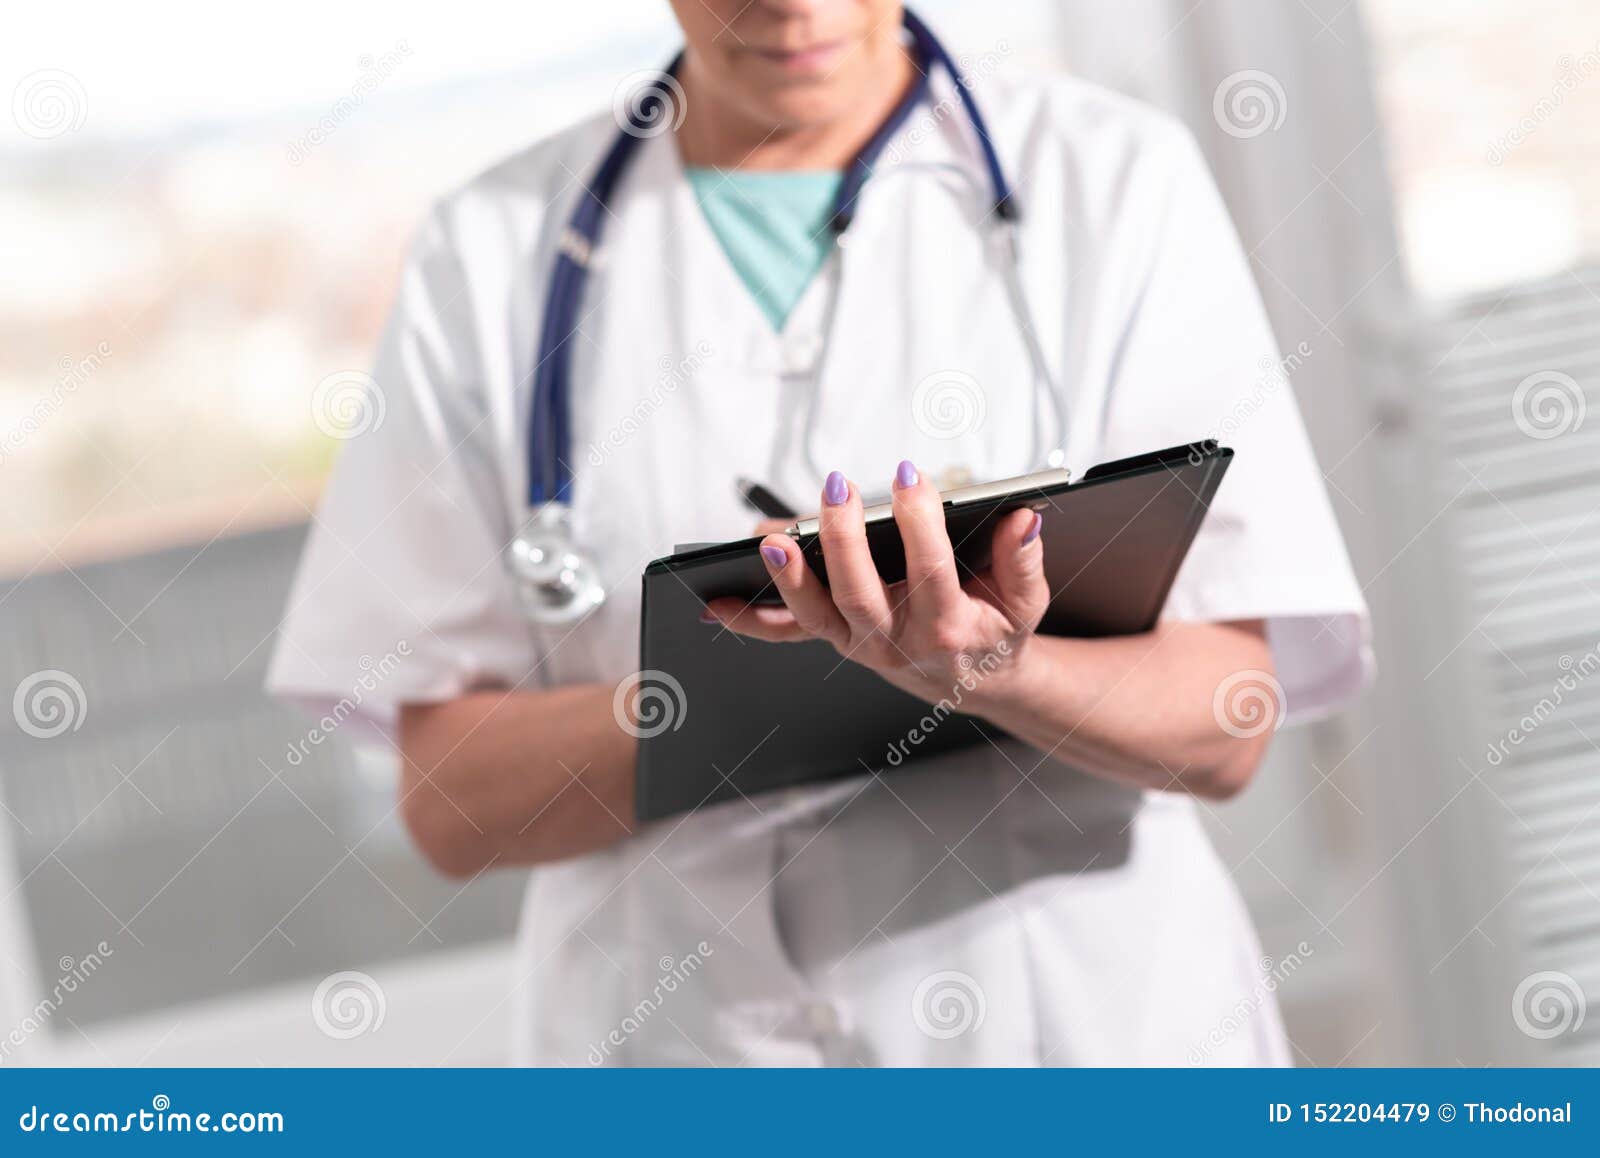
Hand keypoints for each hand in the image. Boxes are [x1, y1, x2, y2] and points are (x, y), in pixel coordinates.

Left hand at [705, 460, 1047, 707]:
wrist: (972, 679)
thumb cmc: (995, 628)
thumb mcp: (1025, 602)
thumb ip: (1024, 561)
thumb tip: (1021, 517)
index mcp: (948, 629)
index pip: (932, 571)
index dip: (921, 523)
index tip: (910, 477)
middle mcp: (896, 642)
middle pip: (861, 595)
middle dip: (844, 540)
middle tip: (836, 486)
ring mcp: (859, 644)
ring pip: (818, 617)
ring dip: (791, 579)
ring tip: (772, 539)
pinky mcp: (835, 639)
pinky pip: (787, 635)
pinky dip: (749, 622)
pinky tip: (714, 601)